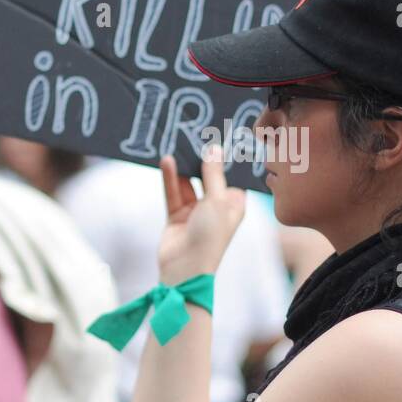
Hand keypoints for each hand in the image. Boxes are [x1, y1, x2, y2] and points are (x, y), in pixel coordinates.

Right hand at [158, 146, 245, 284]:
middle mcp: (216, 206)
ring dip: (183, 166)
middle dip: (202, 158)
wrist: (185, 269)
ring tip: (177, 142)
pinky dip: (170, 177)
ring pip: (188, 182)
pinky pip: (173, 191)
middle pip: (208, 176)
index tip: (221, 134)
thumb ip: (214, 173)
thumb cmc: (210, 237)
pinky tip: (167, 161)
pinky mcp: (176, 215)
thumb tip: (214, 148)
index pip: (232, 175)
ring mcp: (195, 211)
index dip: (228, 157)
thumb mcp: (217, 200)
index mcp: (234, 204)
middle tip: (195, 132)